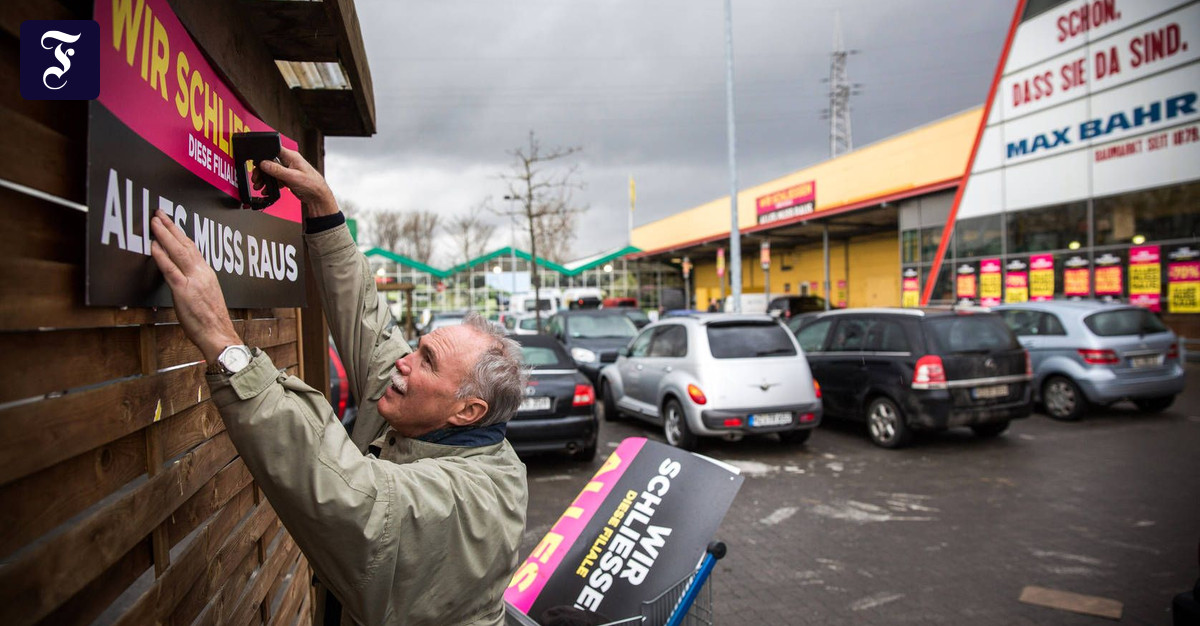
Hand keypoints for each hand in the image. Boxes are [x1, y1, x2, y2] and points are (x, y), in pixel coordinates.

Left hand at [149, 210, 240, 363]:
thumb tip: (182, 278)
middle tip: (159, 214)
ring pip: (178, 252)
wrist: (218, 335)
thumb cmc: (211, 322)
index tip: (171, 224)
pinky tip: (153, 245)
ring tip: (154, 222)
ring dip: (165, 235)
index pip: (192, 248)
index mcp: (207, 274)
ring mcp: (193, 281)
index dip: (180, 234)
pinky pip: (170, 269)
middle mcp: (202, 273)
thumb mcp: (205, 296)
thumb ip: (194, 283)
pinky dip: (161, 256)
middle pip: (185, 244)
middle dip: (171, 227)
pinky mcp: (184, 291)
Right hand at [254, 146, 338, 218]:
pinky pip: (275, 179)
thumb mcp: (292, 177)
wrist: (318, 198)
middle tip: (256, 178)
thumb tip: (264, 163)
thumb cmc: (312, 185)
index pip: (274, 149)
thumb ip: (277, 170)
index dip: (264, 154)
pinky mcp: (288, 178)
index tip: (257, 163)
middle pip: (270, 161)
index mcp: (292, 156)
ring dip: (265, 179)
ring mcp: (288, 170)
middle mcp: (289, 161)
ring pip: (271, 171)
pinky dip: (270, 184)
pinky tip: (267, 190)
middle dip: (262, 170)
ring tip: (259, 185)